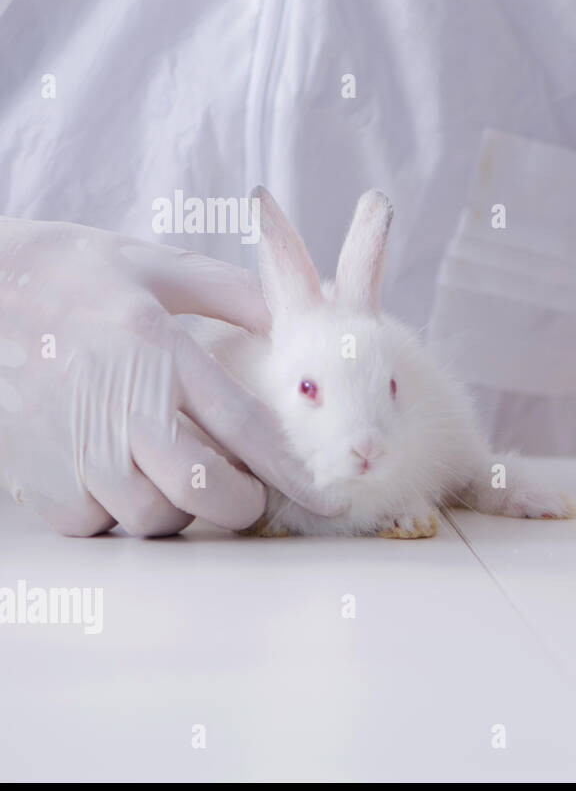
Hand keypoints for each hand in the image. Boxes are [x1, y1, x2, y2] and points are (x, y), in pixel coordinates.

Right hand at [0, 221, 344, 535]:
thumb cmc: (71, 274)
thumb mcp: (156, 267)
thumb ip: (234, 294)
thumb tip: (298, 317)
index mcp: (157, 347)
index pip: (242, 425)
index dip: (290, 471)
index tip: (327, 498)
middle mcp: (117, 400)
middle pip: (201, 488)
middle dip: (236, 503)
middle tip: (242, 491)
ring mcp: (72, 442)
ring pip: (150, 516)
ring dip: (175, 508)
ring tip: (170, 472)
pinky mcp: (34, 473)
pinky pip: (94, 523)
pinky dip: (113, 513)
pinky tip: (115, 475)